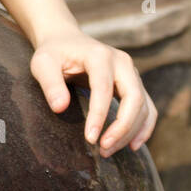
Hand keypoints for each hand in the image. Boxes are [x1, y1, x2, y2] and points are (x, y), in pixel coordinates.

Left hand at [28, 28, 157, 157]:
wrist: (66, 40)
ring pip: (143, 106)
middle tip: (103, 148)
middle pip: (134, 98)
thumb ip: (50, 84)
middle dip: (122, 127)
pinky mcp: (134, 84)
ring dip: (130, 132)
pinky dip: (143, 127)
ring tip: (108, 151)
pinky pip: (147, 107)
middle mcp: (122, 63)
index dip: (99, 115)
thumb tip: (60, 108)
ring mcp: (131, 73)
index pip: (103, 88)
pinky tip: (132, 145)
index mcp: (99, 56)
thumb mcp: (42, 64)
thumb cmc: (53, 53)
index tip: (90, 138)